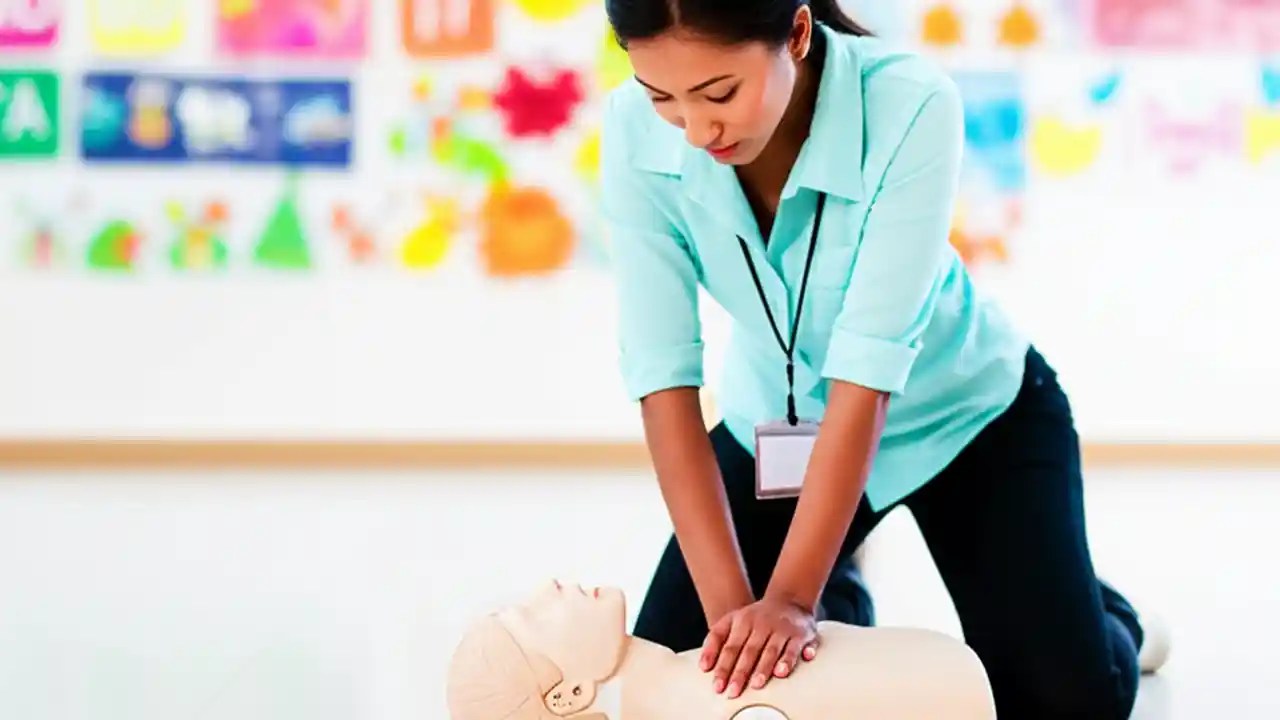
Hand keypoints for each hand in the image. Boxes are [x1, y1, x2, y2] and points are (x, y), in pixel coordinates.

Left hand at [699, 596, 818, 697]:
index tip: (718, 685)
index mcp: (742, 621)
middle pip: (750, 650)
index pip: (731, 647)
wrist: (789, 600)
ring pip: (772, 650)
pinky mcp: (800, 634)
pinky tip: (783, 672)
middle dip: (741, 672)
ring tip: (757, 683)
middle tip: (734, 690)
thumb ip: (714, 641)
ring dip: (764, 667)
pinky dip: (790, 660)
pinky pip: (795, 648)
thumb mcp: (731, 621)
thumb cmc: (755, 618)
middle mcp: (762, 624)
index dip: (723, 667)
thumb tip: (703, 667)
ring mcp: (781, 628)